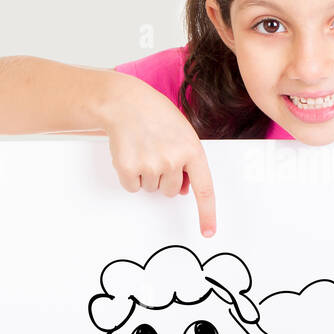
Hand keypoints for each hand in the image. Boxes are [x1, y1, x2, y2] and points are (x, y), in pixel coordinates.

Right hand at [105, 78, 215, 236]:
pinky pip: (132, 186)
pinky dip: (131, 175)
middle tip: (157, 153)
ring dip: (147, 173)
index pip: (204, 189)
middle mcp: (173, 160)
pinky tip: (131, 154)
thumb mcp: (183, 133)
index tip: (208, 231)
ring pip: (151, 188)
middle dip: (165, 177)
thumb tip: (183, 189)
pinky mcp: (128, 168)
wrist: (125, 102)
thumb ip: (188, 160)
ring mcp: (150, 165)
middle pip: (171, 191)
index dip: (207, 213)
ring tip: (144, 148)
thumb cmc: (156, 115)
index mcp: (192, 150)